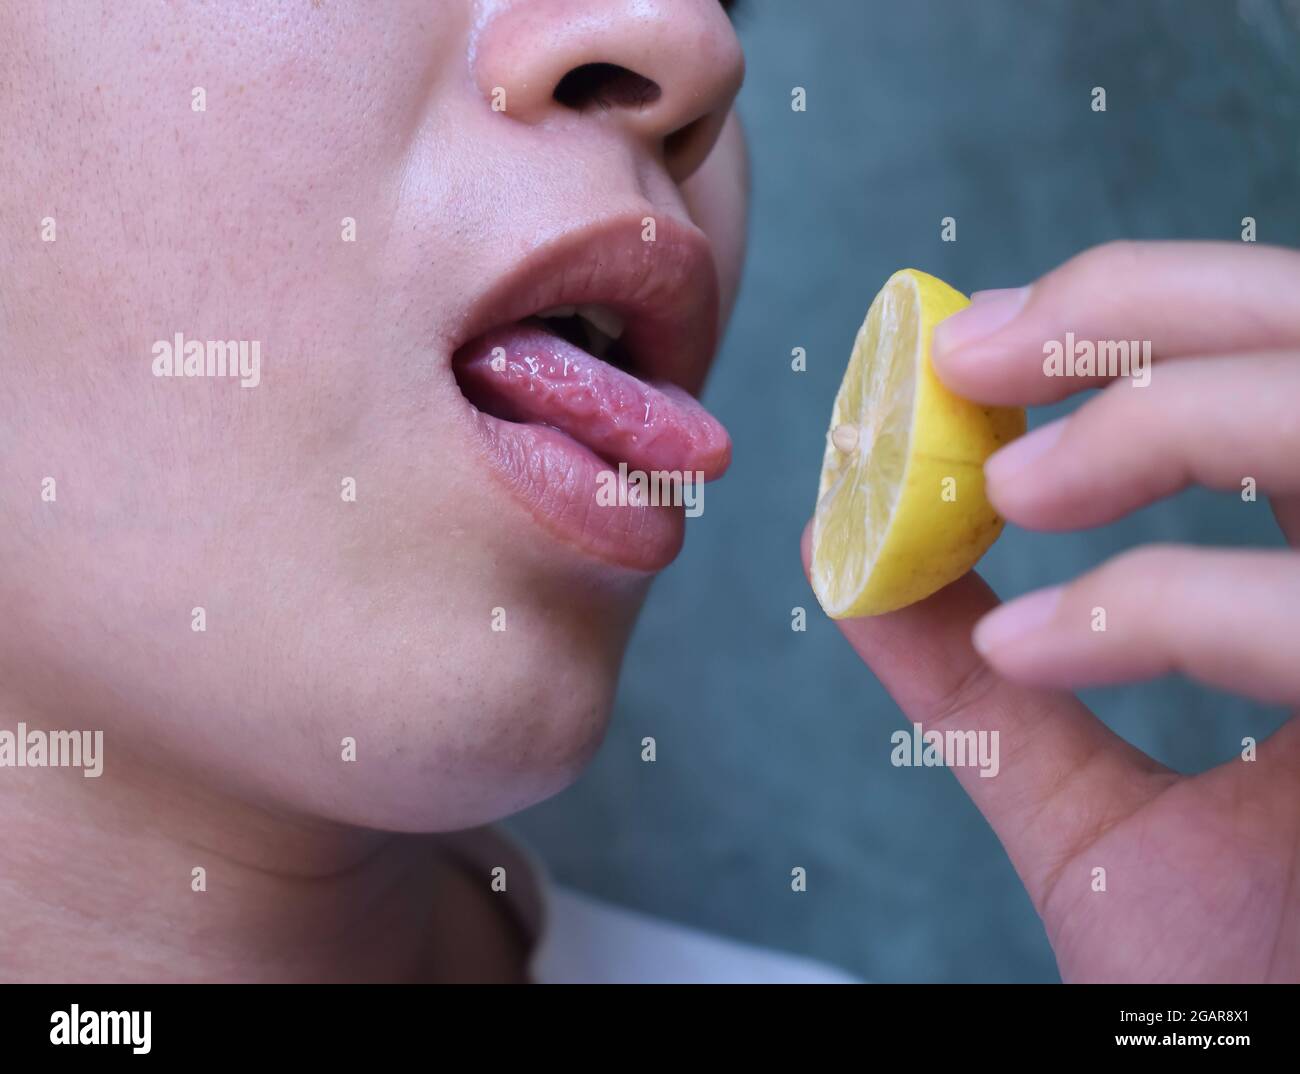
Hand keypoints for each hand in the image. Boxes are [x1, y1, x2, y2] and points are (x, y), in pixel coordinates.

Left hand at [803, 240, 1299, 982]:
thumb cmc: (1230, 975)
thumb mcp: (1076, 799)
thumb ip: (971, 675)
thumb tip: (841, 551)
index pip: (1272, 361)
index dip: (1135, 312)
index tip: (969, 341)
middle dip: (1134, 311)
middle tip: (964, 355)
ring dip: (1146, 425)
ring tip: (1003, 496)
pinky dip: (1157, 607)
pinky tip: (1029, 648)